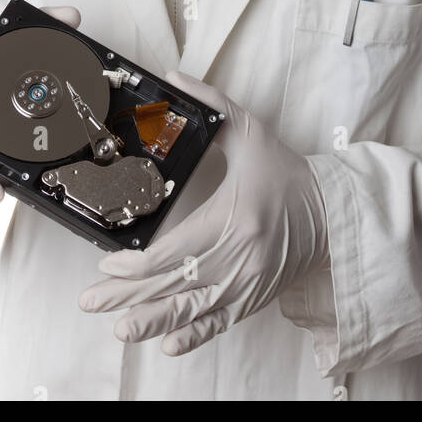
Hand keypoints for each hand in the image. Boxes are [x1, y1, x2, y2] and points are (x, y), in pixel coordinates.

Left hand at [78, 70, 330, 354]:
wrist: (331, 212)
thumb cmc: (287, 172)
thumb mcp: (250, 131)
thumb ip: (210, 106)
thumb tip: (173, 78)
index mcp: (233, 219)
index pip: (173, 252)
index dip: (135, 265)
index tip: (107, 264)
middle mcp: (239, 259)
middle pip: (173, 286)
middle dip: (126, 297)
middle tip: (90, 301)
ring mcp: (247, 285)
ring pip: (191, 311)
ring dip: (151, 322)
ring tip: (120, 329)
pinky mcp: (254, 299)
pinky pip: (219, 325)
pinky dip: (193, 336)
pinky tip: (168, 344)